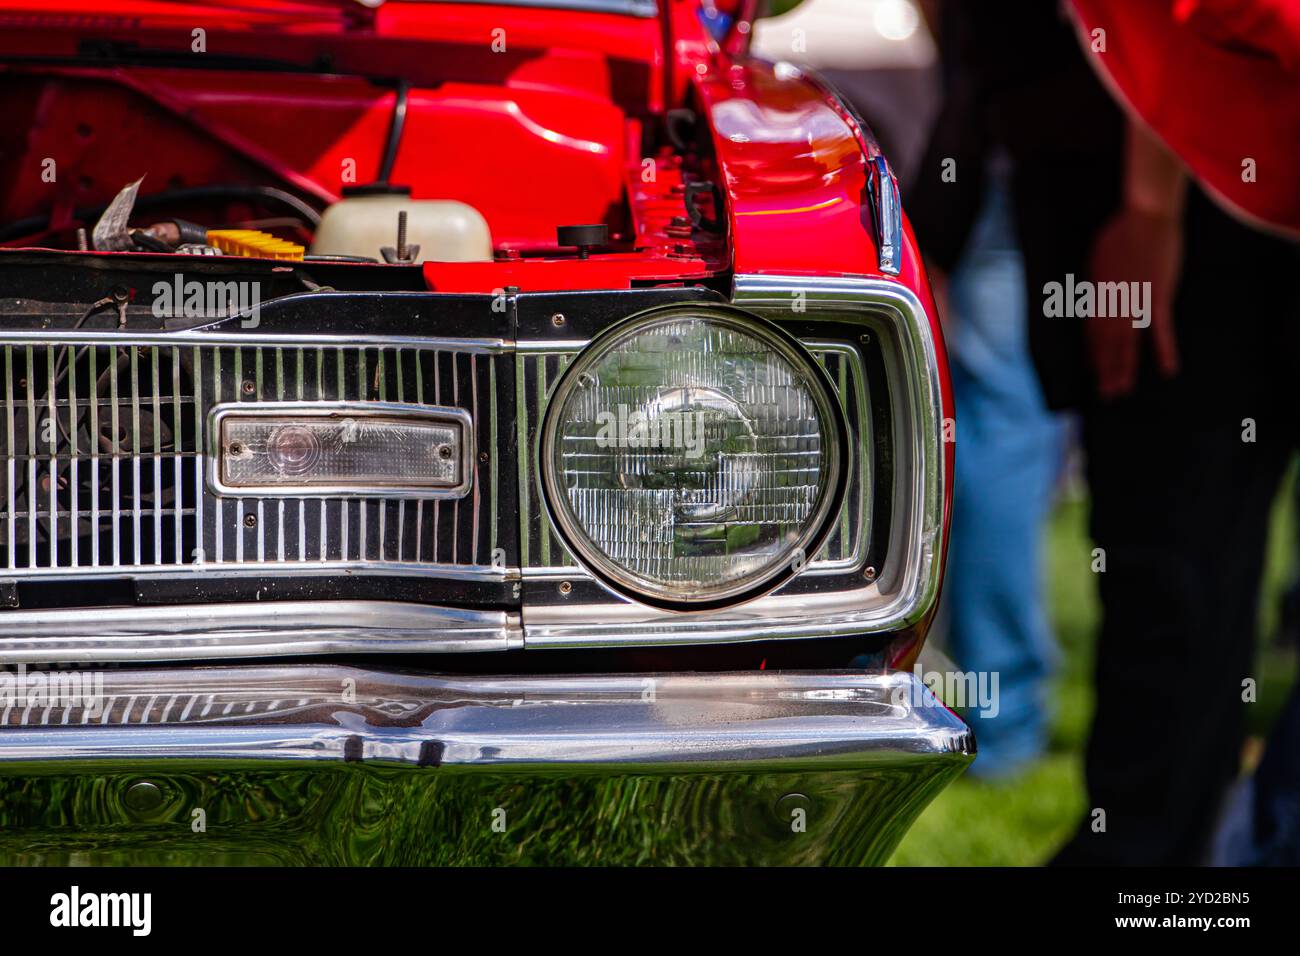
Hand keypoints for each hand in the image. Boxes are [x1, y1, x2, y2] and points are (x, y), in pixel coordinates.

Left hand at [1086, 206, 1182, 398]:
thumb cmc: (1120, 232)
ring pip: (1126, 343)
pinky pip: (1161, 330)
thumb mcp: (1097, 259)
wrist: (1145, 217)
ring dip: (1123, 368)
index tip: (1091, 369)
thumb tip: (1095, 296)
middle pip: (1105, 343)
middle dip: (1104, 369)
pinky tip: (1168, 369)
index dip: (1092, 352)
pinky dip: (1164, 351)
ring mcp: (1134, 304)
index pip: (1091, 331)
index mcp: (1095, 296)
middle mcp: (1110, 305)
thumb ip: (1097, 282)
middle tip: (1105, 393)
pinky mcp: (1157, 299)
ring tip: (1121, 390)